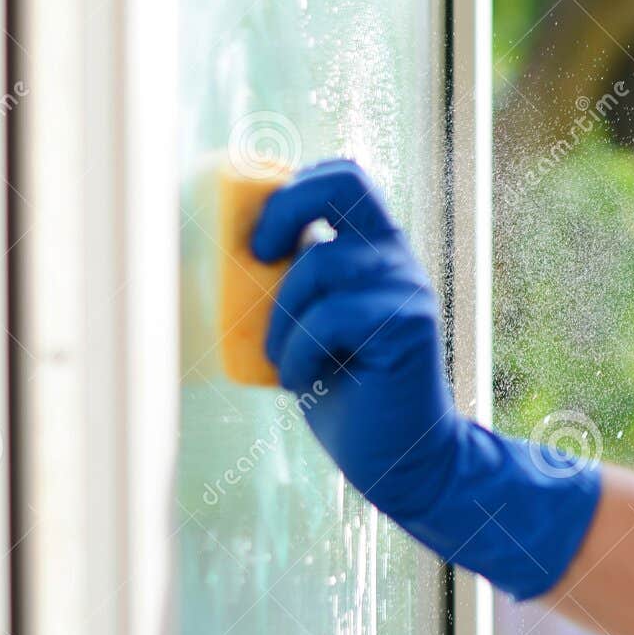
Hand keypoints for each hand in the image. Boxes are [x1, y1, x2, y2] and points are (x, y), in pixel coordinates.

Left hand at [251, 159, 600, 598]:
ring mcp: (406, 288)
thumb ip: (291, 287)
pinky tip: (307, 382)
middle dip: (283, 208)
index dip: (293, 187)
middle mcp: (395, 259)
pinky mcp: (408, 324)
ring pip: (319, 263)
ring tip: (288, 361)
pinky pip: (329, 317)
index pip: (343, 177)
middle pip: (344, 183)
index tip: (259, 238)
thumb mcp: (309, 328)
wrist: (402, 457)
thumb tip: (226, 256)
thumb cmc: (347, 394)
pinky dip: (298, 354)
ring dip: (281, 318)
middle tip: (256, 256)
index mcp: (373, 251)